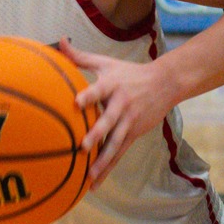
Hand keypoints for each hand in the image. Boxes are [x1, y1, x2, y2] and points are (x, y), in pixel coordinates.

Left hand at [60, 37, 176, 189]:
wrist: (164, 84)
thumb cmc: (129, 72)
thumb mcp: (106, 62)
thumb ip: (80, 57)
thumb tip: (59, 41)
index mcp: (112, 85)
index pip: (98, 90)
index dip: (88, 96)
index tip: (76, 103)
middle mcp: (121, 104)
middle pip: (108, 121)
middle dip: (97, 134)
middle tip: (83, 146)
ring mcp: (129, 121)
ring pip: (115, 143)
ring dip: (103, 160)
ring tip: (89, 174)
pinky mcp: (134, 134)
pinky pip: (119, 153)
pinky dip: (108, 167)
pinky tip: (95, 182)